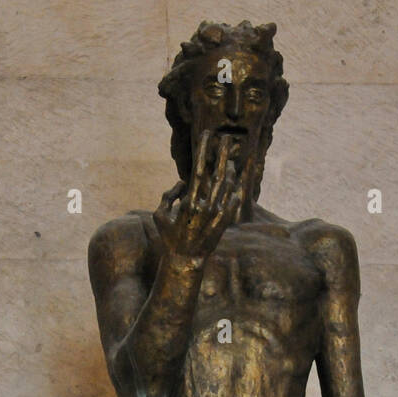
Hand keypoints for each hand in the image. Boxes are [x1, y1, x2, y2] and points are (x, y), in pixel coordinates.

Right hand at [153, 131, 250, 262]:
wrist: (185, 262)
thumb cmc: (169, 238)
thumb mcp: (159, 216)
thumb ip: (168, 196)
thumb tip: (181, 182)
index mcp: (190, 201)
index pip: (199, 169)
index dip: (204, 150)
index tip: (207, 134)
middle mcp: (206, 207)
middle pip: (218, 174)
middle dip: (223, 154)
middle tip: (228, 139)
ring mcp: (216, 216)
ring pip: (228, 187)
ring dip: (230, 171)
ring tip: (232, 160)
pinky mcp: (223, 224)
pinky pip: (233, 204)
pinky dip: (236, 192)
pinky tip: (237, 183)